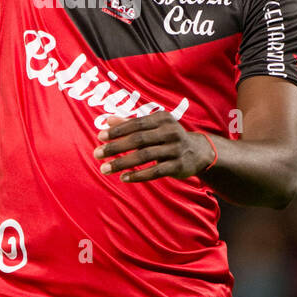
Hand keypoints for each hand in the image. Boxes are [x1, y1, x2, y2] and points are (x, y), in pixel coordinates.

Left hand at [92, 114, 214, 183]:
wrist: (200, 152)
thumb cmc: (169, 137)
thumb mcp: (153, 127)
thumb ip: (130, 123)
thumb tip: (107, 120)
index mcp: (162, 119)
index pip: (136, 124)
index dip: (117, 130)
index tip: (100, 137)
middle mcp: (170, 132)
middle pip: (138, 139)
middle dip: (116, 147)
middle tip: (96, 154)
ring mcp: (176, 149)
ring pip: (145, 156)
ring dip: (123, 163)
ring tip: (105, 169)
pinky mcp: (179, 166)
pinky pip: (155, 171)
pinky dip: (138, 175)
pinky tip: (124, 178)